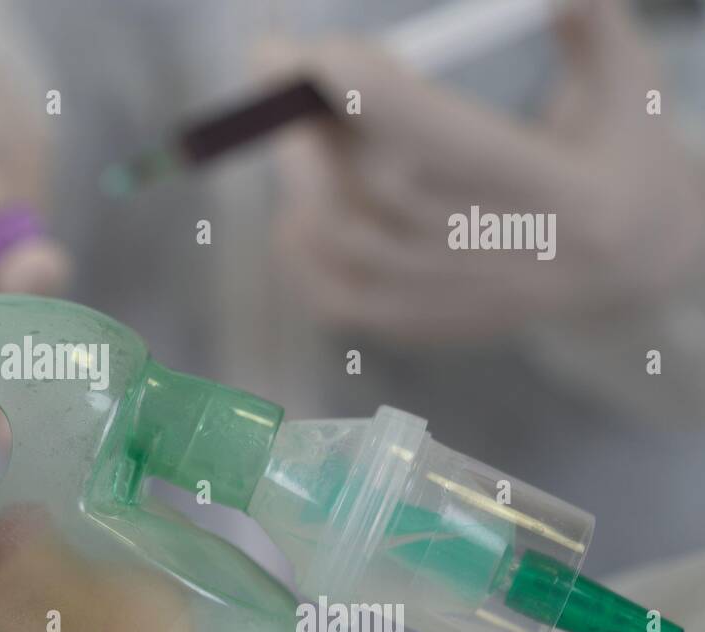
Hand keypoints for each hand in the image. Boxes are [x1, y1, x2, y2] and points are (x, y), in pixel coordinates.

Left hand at [265, 0, 704, 342]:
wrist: (633, 266)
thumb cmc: (619, 154)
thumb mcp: (630, 87)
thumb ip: (590, 29)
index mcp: (562, 192)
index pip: (451, 142)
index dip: (376, 96)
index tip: (319, 52)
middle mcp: (509, 255)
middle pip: (381, 191)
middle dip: (312, 125)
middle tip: (275, 70)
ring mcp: (462, 299)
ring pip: (348, 243)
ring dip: (298, 175)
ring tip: (291, 125)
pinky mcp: (427, 325)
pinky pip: (337, 298)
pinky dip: (301, 249)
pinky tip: (301, 204)